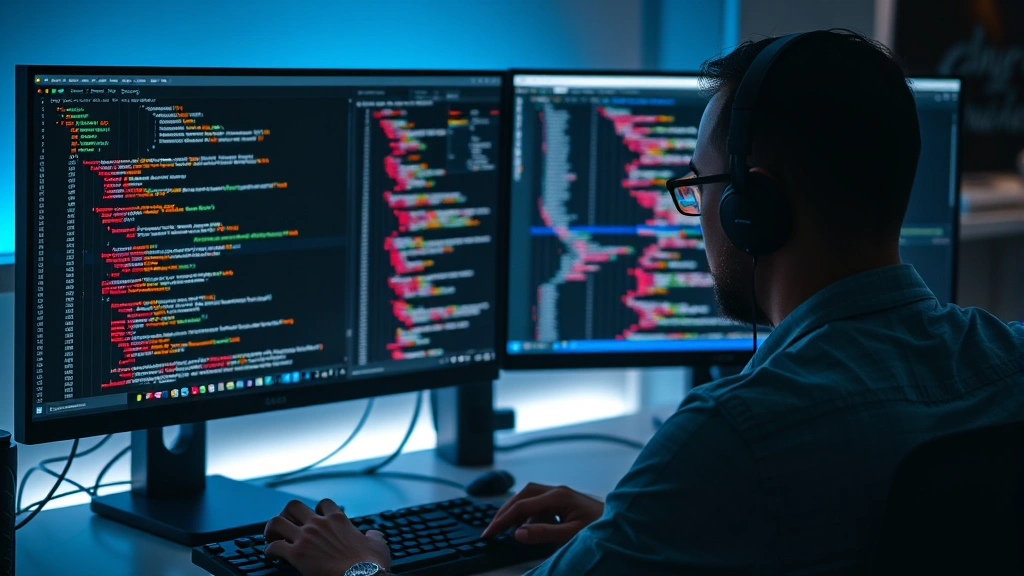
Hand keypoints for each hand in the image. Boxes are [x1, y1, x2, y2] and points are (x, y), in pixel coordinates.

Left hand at [264, 499, 390, 575]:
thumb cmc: (371, 564)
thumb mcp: (378, 545)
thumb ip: (373, 536)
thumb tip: (373, 535)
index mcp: (338, 520)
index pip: (323, 503)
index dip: (318, 510)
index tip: (316, 518)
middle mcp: (318, 524)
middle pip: (293, 506)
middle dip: (286, 514)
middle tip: (287, 526)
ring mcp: (305, 538)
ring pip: (276, 522)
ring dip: (271, 530)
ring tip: (272, 538)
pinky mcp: (296, 554)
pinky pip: (273, 547)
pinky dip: (269, 552)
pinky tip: (271, 558)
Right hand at [481, 482, 603, 544]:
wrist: (624, 522)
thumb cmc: (602, 527)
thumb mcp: (572, 535)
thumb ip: (544, 533)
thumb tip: (518, 532)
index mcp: (558, 496)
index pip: (521, 506)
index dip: (502, 520)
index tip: (489, 533)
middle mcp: (557, 491)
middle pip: (522, 495)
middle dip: (505, 511)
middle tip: (492, 529)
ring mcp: (561, 494)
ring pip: (530, 497)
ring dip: (516, 511)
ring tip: (507, 530)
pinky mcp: (564, 500)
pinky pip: (540, 503)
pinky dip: (529, 514)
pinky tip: (529, 528)